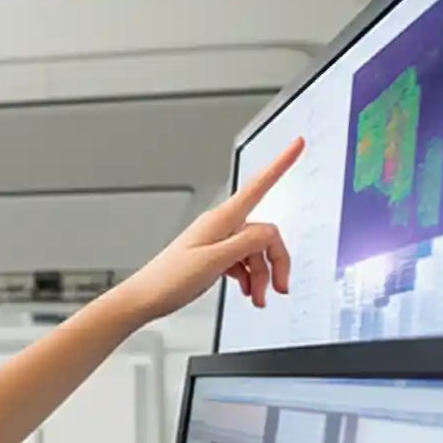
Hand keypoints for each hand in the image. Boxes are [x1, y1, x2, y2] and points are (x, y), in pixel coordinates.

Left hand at [118, 137, 304, 319]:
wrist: (145, 298)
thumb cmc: (170, 279)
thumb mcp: (214, 261)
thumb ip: (246, 243)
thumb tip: (270, 232)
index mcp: (221, 219)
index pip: (258, 185)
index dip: (280, 164)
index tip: (297, 144)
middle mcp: (221, 225)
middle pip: (264, 234)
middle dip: (275, 261)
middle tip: (280, 287)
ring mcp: (217, 241)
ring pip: (254, 251)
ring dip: (261, 276)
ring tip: (257, 298)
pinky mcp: (213, 256)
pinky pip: (242, 261)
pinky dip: (249, 277)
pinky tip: (246, 291)